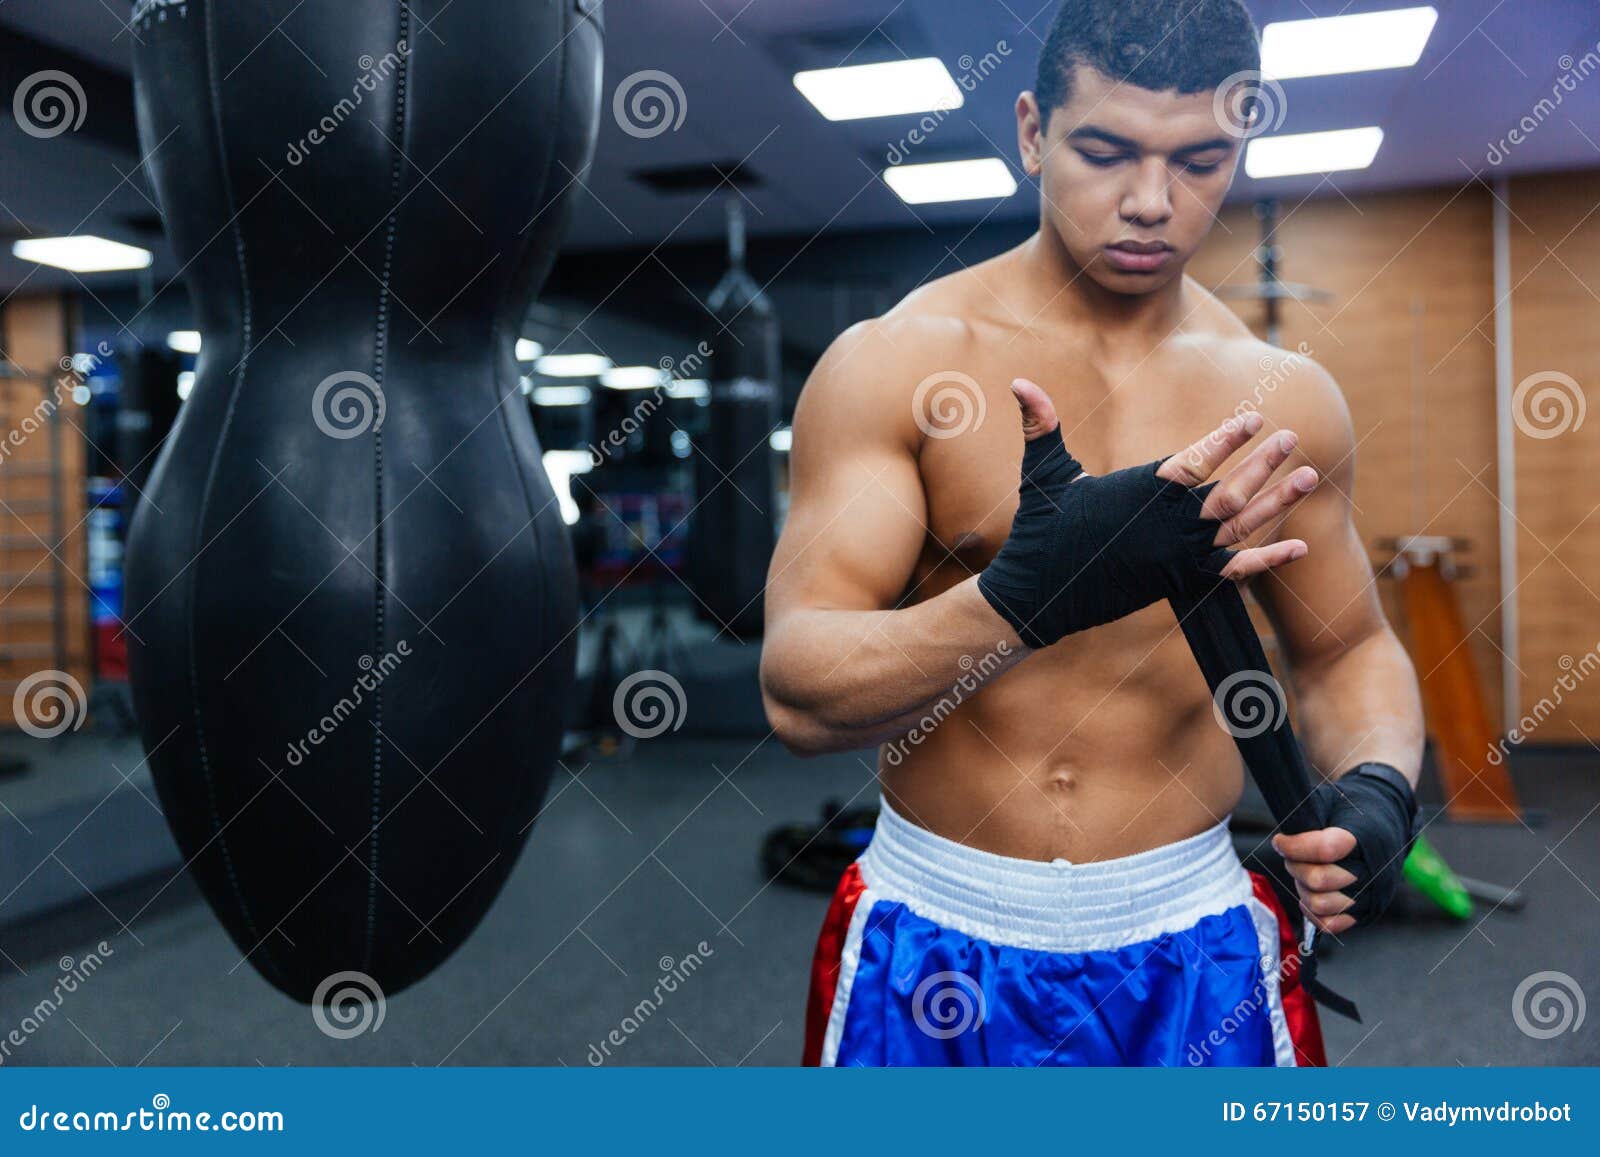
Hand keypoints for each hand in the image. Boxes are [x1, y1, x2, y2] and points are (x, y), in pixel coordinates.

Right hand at [977, 379, 1320, 649]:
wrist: (1038, 594)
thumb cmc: (1040, 531)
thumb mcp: (1043, 473)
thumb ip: (1041, 425)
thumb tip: (1018, 382)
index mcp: (1139, 492)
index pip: (1194, 461)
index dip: (1227, 440)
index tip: (1253, 419)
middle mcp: (1165, 523)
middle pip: (1228, 491)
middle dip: (1264, 463)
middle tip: (1292, 439)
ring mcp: (1176, 555)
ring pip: (1238, 526)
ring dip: (1277, 501)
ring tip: (1309, 477)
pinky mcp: (1179, 581)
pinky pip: (1233, 569)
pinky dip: (1267, 558)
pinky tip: (1298, 547)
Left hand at [1272, 763, 1420, 933]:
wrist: (1386, 824)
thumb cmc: (1351, 811)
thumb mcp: (1329, 800)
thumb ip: (1306, 816)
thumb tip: (1281, 838)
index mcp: (1365, 838)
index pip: (1324, 850)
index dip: (1294, 846)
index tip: (1281, 840)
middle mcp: (1372, 871)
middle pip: (1317, 880)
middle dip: (1296, 865)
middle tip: (1293, 854)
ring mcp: (1371, 895)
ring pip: (1319, 904)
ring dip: (1303, 888)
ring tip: (1305, 870)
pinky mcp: (1366, 913)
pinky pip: (1329, 924)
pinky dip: (1313, 910)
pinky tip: (1311, 890)